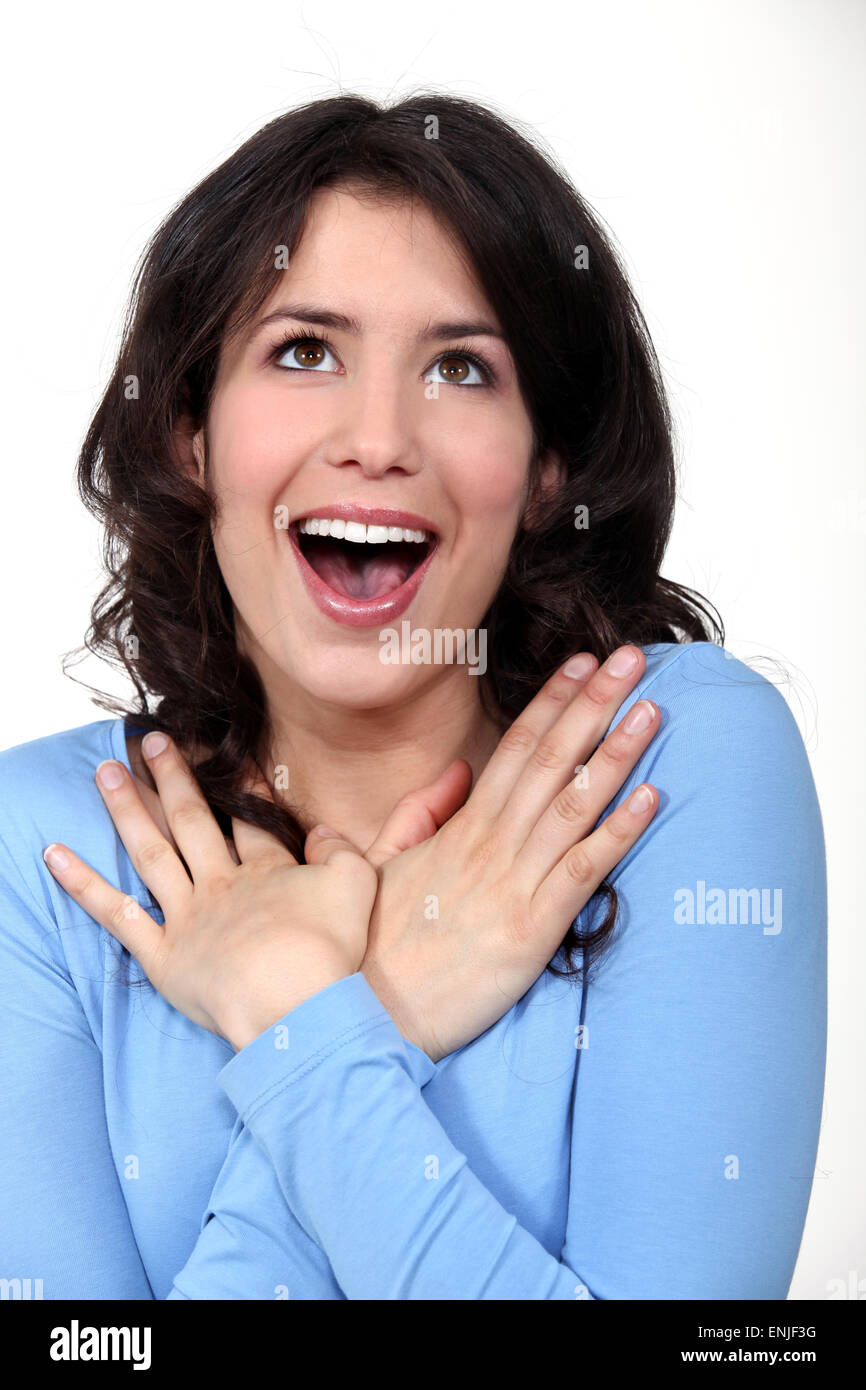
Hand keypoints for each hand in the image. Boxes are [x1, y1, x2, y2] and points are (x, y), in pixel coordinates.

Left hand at [42, 734, 376, 1050]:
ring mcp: (188, 917)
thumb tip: (322, 828)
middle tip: (152, 742)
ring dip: (127, 810)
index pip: (251, 820)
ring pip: (151, 853)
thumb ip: (340, 850)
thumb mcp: (355, 886)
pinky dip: (83, 884)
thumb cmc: (328, 952)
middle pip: (193, 821)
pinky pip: (116, 915)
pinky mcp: (163, 956)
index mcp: (268, 871)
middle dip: (173, 778)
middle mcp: (221, 885)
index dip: (242, 786)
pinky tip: (54, 854)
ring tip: (103, 772)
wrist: (297, 1006)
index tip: (229, 756)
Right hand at [357, 646, 660, 1062]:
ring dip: (616, 752)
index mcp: (461, 828)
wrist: (363, 1014)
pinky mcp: (533, 930)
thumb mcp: (379, 865)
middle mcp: (491, 844)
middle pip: (552, 760)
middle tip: (631, 658)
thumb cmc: (373, 945)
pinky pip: (584, 871)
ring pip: (574, 804)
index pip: (516, 748)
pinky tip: (652, 797)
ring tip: (651, 709)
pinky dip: (619, 831)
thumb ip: (416, 812)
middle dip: (595, 703)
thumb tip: (455, 770)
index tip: (584, 664)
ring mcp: (513, 884)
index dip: (554, 702)